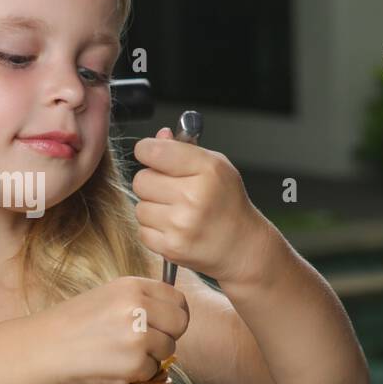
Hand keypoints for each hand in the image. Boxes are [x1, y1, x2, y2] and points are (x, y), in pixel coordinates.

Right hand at [30, 276, 188, 383]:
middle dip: (168, 335)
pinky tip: (113, 364)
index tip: (166, 322)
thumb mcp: (108, 296)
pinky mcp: (135, 363)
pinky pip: (152, 370)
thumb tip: (171, 311)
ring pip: (168, 349)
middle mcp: (139, 307)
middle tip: (147, 341)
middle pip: (180, 323)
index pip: (177, 299)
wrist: (45, 347)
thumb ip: (141, 299)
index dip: (174, 313)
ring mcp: (139, 336)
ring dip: (150, 355)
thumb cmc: (73, 323)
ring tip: (120, 352)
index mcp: (132, 286)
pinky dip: (136, 372)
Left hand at [132, 127, 269, 284]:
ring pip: (139, 207)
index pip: (154, 151)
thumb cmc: (227, 203)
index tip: (150, 154)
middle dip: (151, 183)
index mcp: (207, 169)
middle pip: (141, 180)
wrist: (242, 246)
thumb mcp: (216, 166)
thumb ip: (183, 149)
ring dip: (152, 209)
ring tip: (176, 212)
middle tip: (171, 189)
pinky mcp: (172, 247)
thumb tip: (158, 137)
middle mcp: (194, 196)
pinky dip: (154, 230)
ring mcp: (182, 224)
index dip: (147, 150)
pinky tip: (174, 228)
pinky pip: (142, 231)